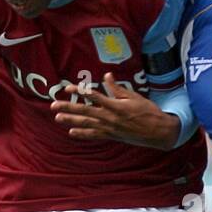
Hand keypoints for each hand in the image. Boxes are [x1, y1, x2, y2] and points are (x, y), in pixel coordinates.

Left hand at [51, 72, 180, 148]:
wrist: (157, 132)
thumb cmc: (148, 112)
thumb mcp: (134, 97)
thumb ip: (117, 88)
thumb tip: (107, 75)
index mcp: (115, 106)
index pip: (93, 97)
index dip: (80, 91)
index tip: (67, 88)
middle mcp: (110, 118)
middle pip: (85, 111)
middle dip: (68, 108)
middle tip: (54, 105)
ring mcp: (109, 128)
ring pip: (86, 124)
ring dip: (71, 121)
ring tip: (58, 118)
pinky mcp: (111, 136)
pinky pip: (94, 135)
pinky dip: (82, 134)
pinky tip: (72, 132)